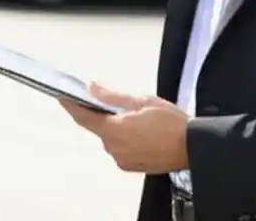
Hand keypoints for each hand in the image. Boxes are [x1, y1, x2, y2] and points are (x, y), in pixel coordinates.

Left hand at [58, 83, 189, 173]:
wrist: (193, 147)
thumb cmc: (172, 124)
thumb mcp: (141, 101)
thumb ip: (112, 96)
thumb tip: (92, 88)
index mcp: (114, 130)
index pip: (83, 117)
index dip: (70, 106)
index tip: (62, 97)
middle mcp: (114, 148)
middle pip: (99, 128)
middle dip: (105, 115)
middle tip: (120, 104)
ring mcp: (122, 159)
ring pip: (111, 139)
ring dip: (117, 128)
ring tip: (138, 120)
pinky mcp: (131, 166)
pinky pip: (121, 149)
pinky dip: (126, 140)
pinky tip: (142, 133)